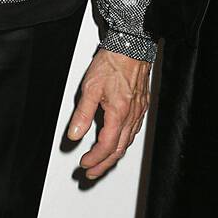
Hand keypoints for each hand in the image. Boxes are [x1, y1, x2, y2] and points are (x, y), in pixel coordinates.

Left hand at [67, 48, 151, 180]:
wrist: (131, 45)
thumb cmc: (112, 62)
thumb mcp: (90, 87)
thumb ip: (82, 114)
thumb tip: (74, 135)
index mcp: (119, 113)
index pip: (106, 146)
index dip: (94, 159)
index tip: (84, 164)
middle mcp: (132, 115)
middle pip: (119, 149)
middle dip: (104, 164)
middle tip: (92, 172)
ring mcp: (139, 111)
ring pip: (128, 141)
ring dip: (114, 155)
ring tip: (103, 162)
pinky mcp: (142, 105)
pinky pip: (134, 130)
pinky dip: (124, 142)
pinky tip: (119, 141)